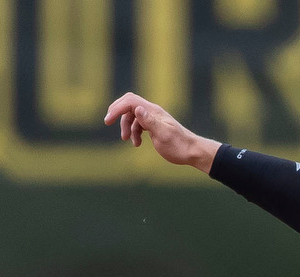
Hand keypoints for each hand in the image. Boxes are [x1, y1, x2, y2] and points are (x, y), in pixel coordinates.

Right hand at [103, 94, 220, 172]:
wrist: (192, 152)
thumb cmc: (179, 145)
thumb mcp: (163, 134)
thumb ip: (149, 121)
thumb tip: (137, 109)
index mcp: (153, 111)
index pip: (130, 102)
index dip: (117, 108)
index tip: (108, 120)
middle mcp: (152, 112)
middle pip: (129, 104)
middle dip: (117, 112)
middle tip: (108, 122)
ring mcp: (153, 119)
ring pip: (132, 116)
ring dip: (126, 127)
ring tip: (127, 140)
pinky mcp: (154, 126)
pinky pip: (138, 125)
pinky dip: (134, 133)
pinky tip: (137, 144)